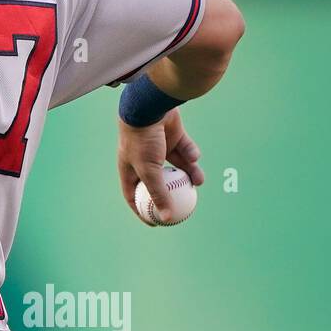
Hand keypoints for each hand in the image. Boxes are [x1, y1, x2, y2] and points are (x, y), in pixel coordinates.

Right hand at [117, 108, 203, 224]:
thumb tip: (166, 219)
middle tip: (185, 203)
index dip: (143, 209)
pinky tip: (195, 157)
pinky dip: (191, 154)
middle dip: (173, 192)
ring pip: (177, 165)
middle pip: (160, 181)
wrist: (149, 108)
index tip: (156, 223)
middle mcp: (144, 159)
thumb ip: (159, 194)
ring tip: (199, 181)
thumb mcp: (149, 171)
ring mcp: (159, 146)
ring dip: (189, 173)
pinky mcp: (173, 135)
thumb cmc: (142, 141)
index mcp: (130, 168)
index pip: (134, 194)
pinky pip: (185, 148)